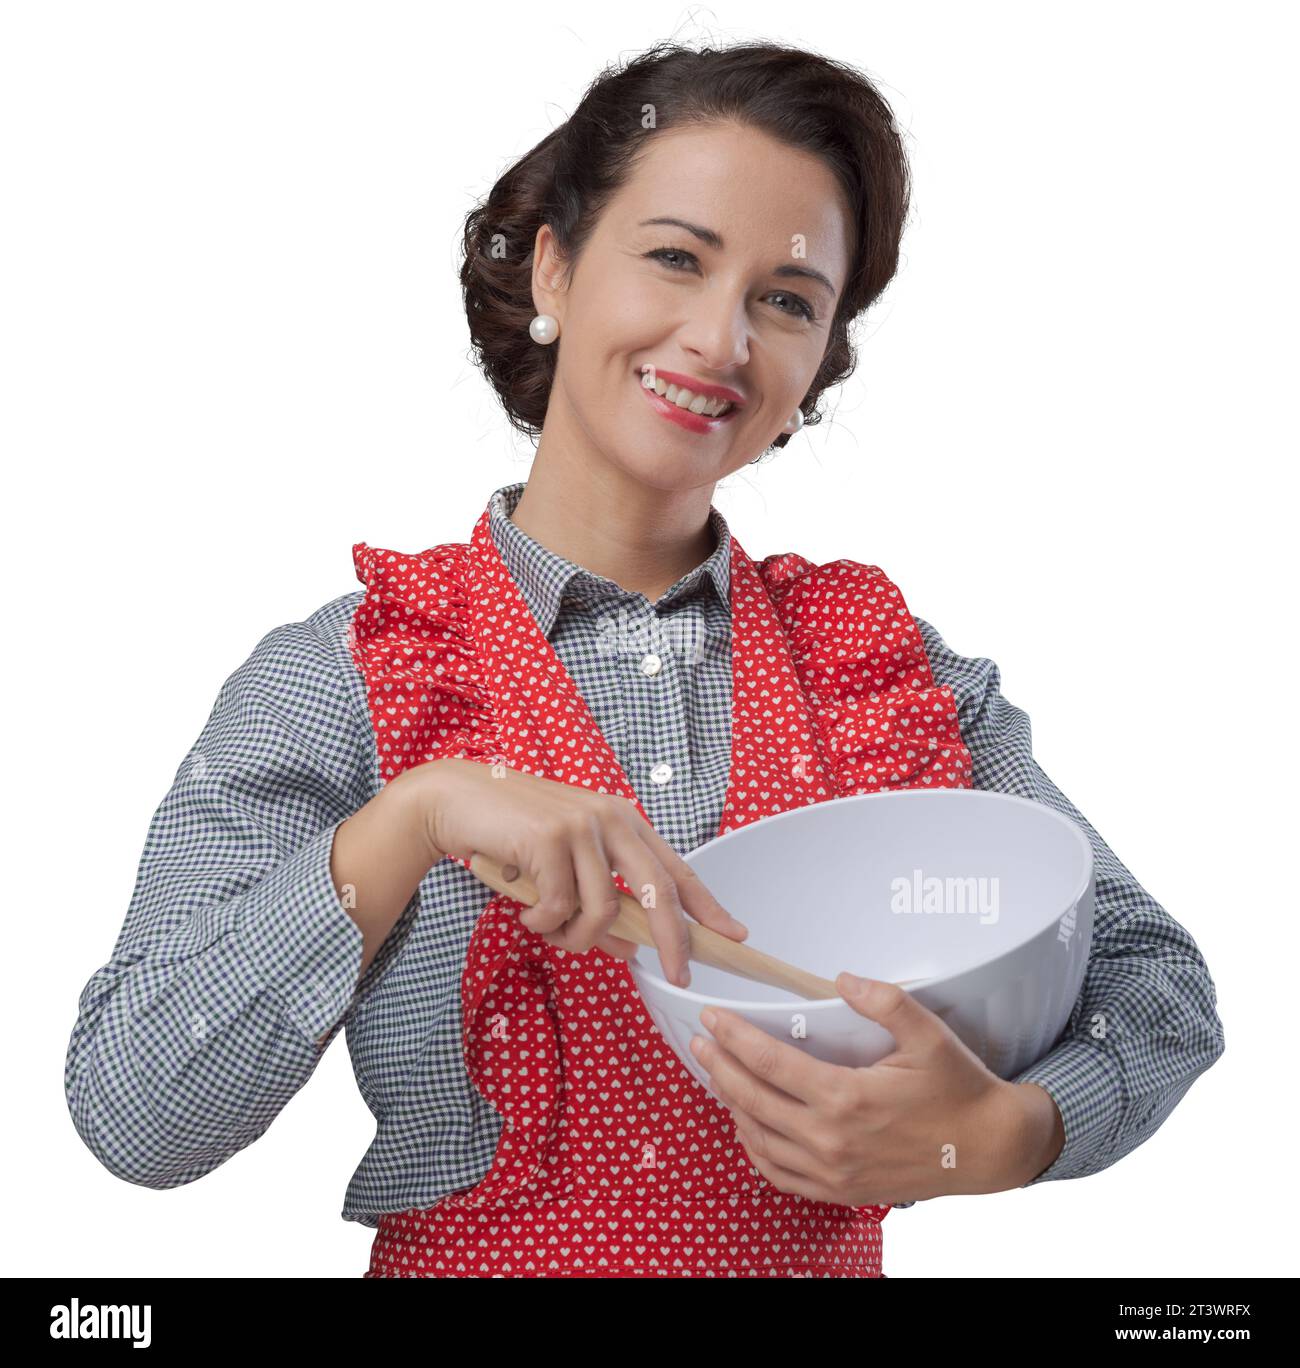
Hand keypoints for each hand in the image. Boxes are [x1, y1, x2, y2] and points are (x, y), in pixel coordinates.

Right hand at [396, 757, 746, 986]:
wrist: (457, 800)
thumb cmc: (511, 834)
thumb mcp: (564, 868)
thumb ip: (599, 902)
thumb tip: (629, 949)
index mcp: (622, 821)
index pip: (676, 868)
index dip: (707, 905)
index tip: (734, 935)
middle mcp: (610, 818)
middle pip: (659, 890)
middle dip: (671, 940)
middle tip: (675, 974)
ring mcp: (581, 826)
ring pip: (603, 910)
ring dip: (575, 937)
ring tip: (547, 928)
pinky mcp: (550, 839)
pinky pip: (559, 908)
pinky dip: (542, 924)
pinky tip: (525, 913)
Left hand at [689, 973, 1064, 1204]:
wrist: (989, 1149)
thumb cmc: (958, 1088)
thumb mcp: (929, 1033)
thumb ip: (884, 1000)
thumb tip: (841, 979)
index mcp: (846, 1098)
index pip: (769, 1064)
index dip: (733, 1038)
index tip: (710, 1018)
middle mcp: (830, 1140)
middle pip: (752, 1100)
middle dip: (718, 1067)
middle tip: (699, 1042)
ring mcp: (832, 1172)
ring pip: (758, 1140)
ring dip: (731, 1105)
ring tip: (717, 1075)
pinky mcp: (840, 1192)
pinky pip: (779, 1175)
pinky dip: (754, 1149)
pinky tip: (747, 1125)